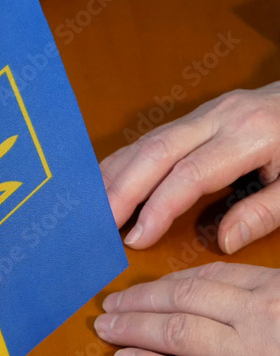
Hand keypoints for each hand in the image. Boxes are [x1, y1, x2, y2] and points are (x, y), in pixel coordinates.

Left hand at [95, 261, 279, 355]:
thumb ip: (267, 299)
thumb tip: (226, 302)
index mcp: (279, 289)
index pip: (210, 278)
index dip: (166, 283)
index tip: (140, 288)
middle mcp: (264, 315)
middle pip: (183, 299)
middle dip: (138, 301)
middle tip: (108, 306)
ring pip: (176, 332)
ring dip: (132, 328)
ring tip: (105, 329)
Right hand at [100, 81, 279, 252]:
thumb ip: (265, 212)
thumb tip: (224, 242)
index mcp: (251, 134)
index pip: (190, 174)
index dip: (158, 207)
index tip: (136, 239)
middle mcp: (220, 117)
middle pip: (156, 152)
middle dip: (122, 189)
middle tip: (99, 224)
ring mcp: (204, 113)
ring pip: (147, 141)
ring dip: (115, 175)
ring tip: (92, 208)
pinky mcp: (195, 116)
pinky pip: (151, 137)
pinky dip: (124, 162)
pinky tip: (105, 183)